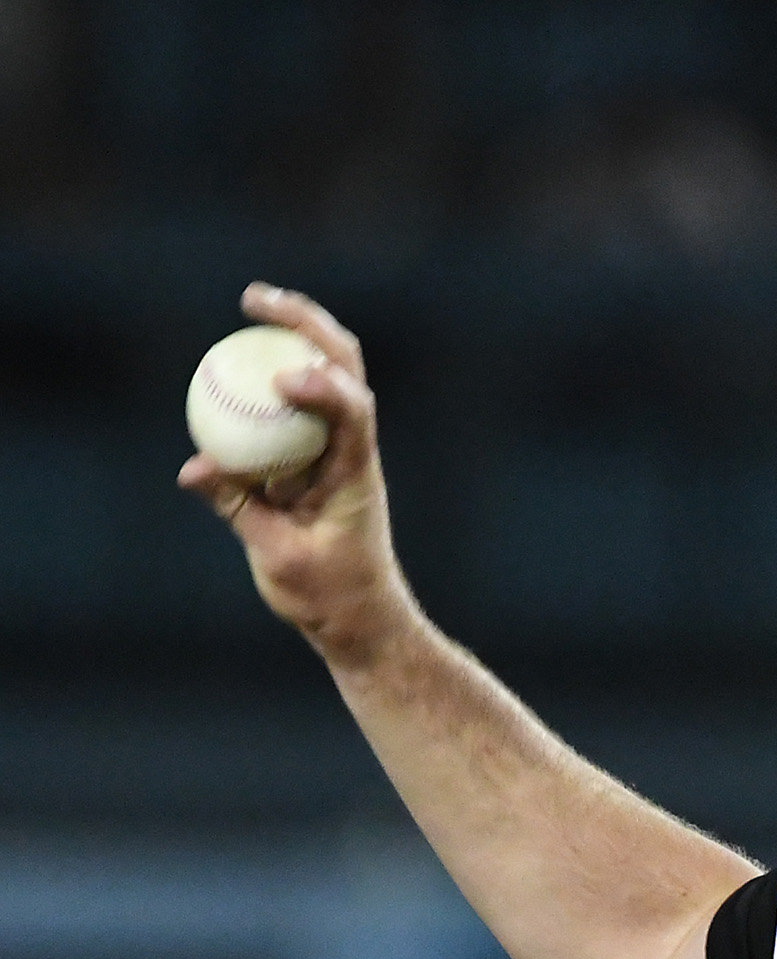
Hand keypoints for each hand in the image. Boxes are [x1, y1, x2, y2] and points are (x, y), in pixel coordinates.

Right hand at [176, 284, 414, 666]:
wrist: (358, 617)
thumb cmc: (331, 594)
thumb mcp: (280, 556)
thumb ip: (239, 509)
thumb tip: (193, 468)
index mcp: (356, 471)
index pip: (352, 412)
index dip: (322, 386)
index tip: (282, 379)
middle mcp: (350, 451)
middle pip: (342, 369)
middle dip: (306, 326)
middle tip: (256, 300)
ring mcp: (332, 452)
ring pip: (321, 378)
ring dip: (292, 337)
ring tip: (251, 305)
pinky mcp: (309, 462)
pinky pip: (286, 411)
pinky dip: (263, 380)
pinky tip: (227, 363)